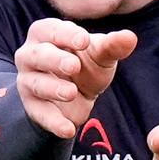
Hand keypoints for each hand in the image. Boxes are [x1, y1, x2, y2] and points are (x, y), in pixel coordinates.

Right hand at [13, 18, 136, 138]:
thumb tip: (130, 37)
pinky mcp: (33, 106)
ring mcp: (28, 81)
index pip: (51, 30)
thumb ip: (112, 46)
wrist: (78, 97)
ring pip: (36, 83)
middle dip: (55, 59)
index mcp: (45, 34)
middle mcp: (30, 56)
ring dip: (53, 88)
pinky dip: (53, 122)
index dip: (66, 34)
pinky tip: (68, 129)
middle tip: (74, 65)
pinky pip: (40, 114)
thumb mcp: (100, 55)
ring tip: (71, 93)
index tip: (84, 41)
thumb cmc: (86, 65)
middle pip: (37, 55)